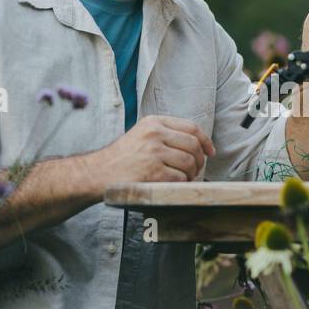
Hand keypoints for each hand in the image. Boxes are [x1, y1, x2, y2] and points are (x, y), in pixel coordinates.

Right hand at [88, 115, 215, 183]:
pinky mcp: (154, 172)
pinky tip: (172, 185)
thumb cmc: (122, 158)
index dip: (205, 141)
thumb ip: (166, 135)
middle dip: (200, 161)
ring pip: (189, 163)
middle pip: (193, 146)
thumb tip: (198, 145)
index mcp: (153, 122)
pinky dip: (180, 184)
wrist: (98, 173)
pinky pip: (180, 178)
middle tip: (195, 171)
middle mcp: (155, 134)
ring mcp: (154, 153)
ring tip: (182, 179)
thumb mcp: (141, 135)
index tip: (210, 152)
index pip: (191, 127)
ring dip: (191, 175)